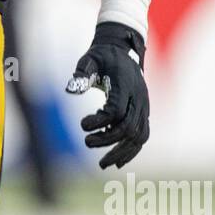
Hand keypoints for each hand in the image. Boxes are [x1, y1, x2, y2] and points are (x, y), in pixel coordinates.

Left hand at [66, 21, 149, 168]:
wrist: (123, 51)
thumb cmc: (103, 57)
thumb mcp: (90, 59)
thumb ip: (81, 74)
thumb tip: (70, 89)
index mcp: (126, 85)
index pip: (117, 111)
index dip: (99, 122)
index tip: (83, 125)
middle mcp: (139, 98)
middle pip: (129, 127)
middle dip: (108, 141)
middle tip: (87, 143)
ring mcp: (144, 106)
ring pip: (140, 136)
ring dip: (121, 152)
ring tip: (103, 164)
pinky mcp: (144, 112)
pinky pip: (143, 135)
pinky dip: (132, 150)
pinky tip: (118, 162)